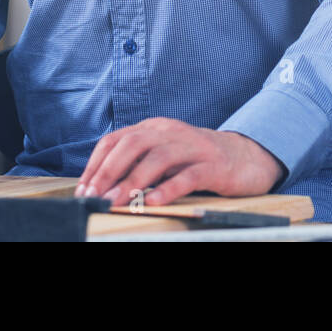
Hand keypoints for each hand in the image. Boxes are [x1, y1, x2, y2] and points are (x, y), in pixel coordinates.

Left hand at [74, 118, 285, 206]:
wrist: (246, 157)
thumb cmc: (198, 160)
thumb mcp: (164, 154)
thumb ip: (138, 162)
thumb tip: (101, 185)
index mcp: (155, 128)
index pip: (116, 139)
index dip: (96, 164)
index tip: (84, 188)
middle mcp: (171, 132)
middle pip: (133, 144)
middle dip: (109, 171)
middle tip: (95, 196)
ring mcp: (194, 147)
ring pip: (158, 158)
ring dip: (133, 181)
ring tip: (117, 201)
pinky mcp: (214, 165)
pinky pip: (188, 176)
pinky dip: (168, 189)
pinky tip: (153, 202)